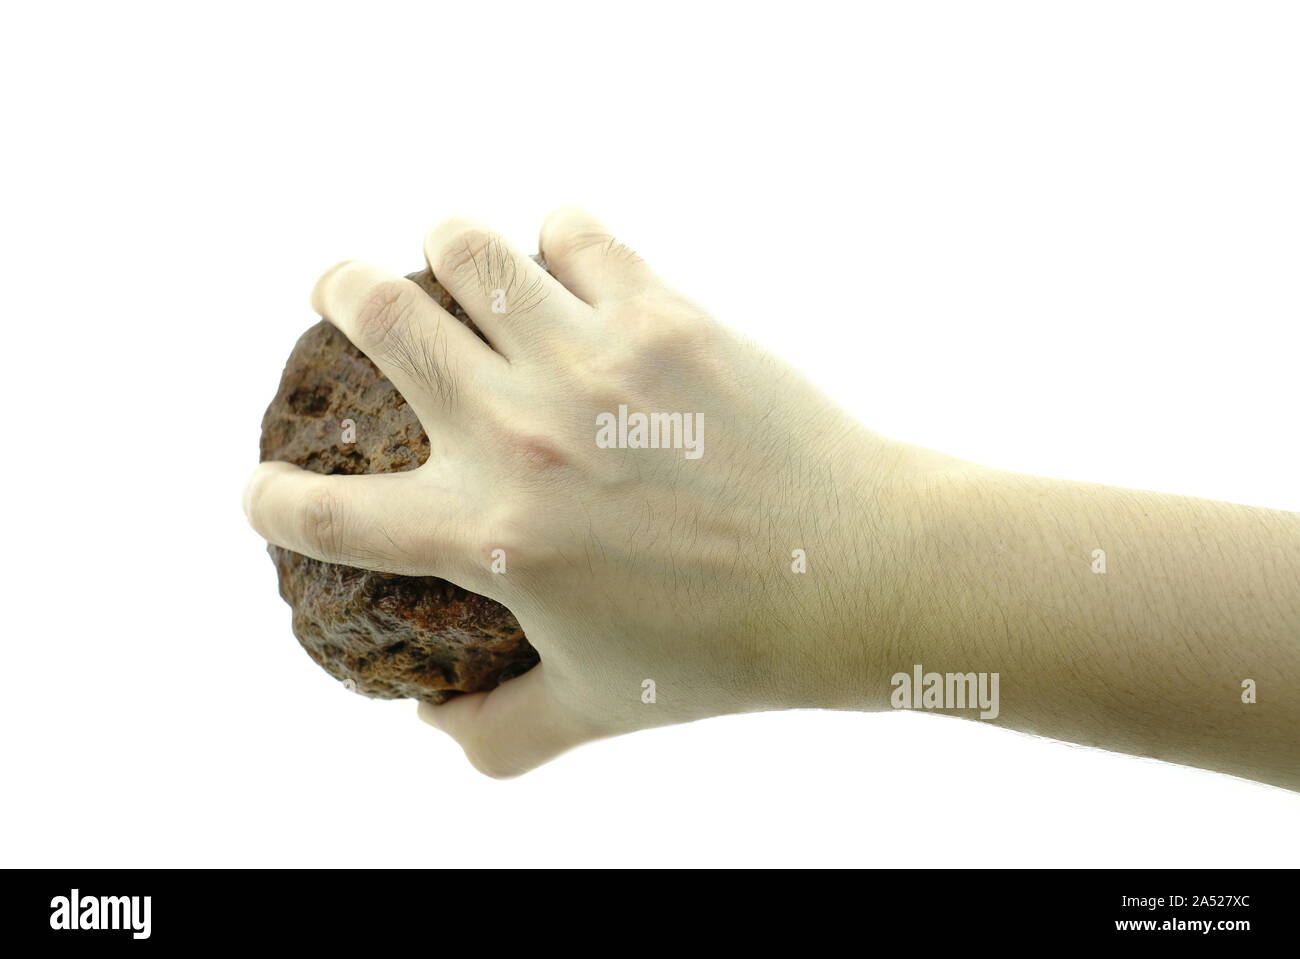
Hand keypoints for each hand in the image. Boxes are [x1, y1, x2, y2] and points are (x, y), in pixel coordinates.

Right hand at [242, 207, 930, 775]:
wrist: (860, 575)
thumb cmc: (728, 652)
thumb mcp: (599, 710)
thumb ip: (498, 733)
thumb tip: (434, 724)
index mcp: (486, 539)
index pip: (324, 513)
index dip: (269, 498)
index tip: (265, 489)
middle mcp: (518, 435)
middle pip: (378, 314)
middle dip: (336, 290)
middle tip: (343, 292)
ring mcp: (589, 362)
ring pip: (465, 246)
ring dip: (443, 245)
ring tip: (454, 260)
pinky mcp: (663, 314)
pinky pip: (576, 231)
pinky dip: (557, 239)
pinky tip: (570, 267)